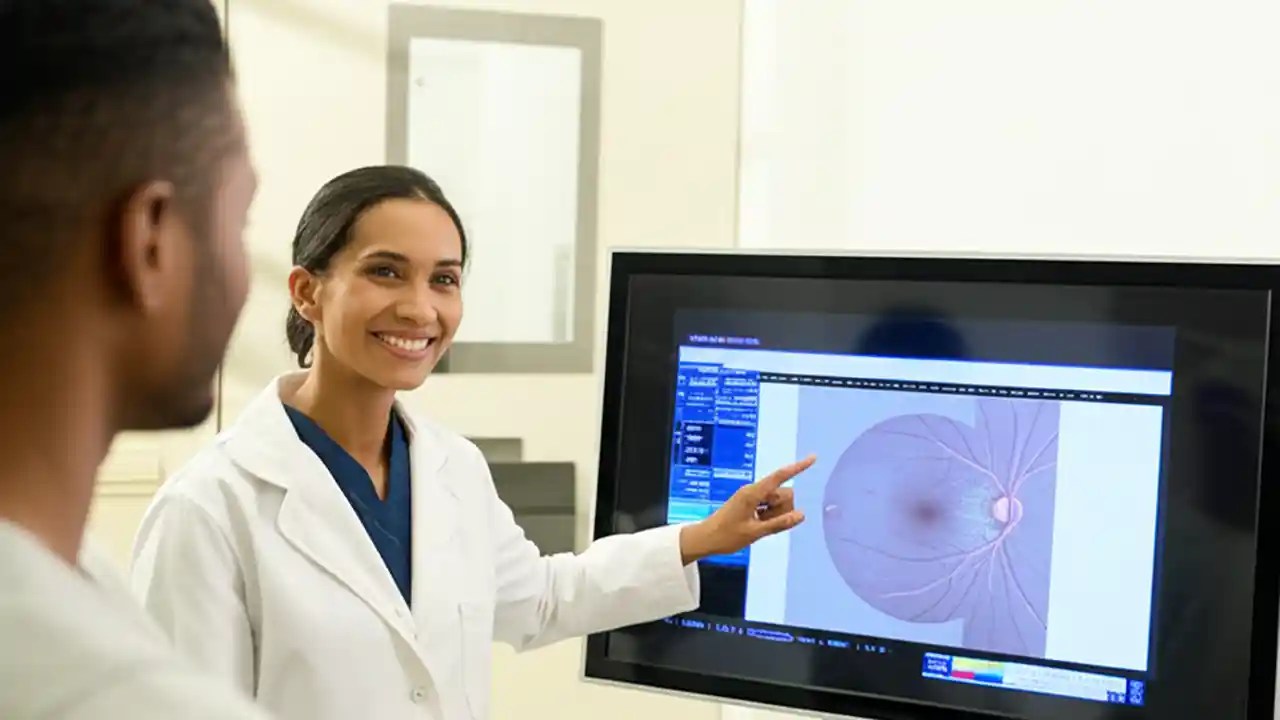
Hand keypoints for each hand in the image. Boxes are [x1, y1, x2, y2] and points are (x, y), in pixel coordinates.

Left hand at [679, 455, 815, 564]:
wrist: (705, 538)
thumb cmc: (726, 535)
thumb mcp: (755, 533)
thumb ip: (779, 524)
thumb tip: (801, 515)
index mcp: (752, 493)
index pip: (781, 477)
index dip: (798, 467)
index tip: (813, 458)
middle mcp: (753, 491)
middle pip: (782, 495)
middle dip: (782, 509)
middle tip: (764, 525)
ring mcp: (752, 497)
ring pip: (777, 503)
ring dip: (775, 515)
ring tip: (758, 527)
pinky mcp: (751, 504)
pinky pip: (769, 507)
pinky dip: (769, 517)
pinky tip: (758, 526)